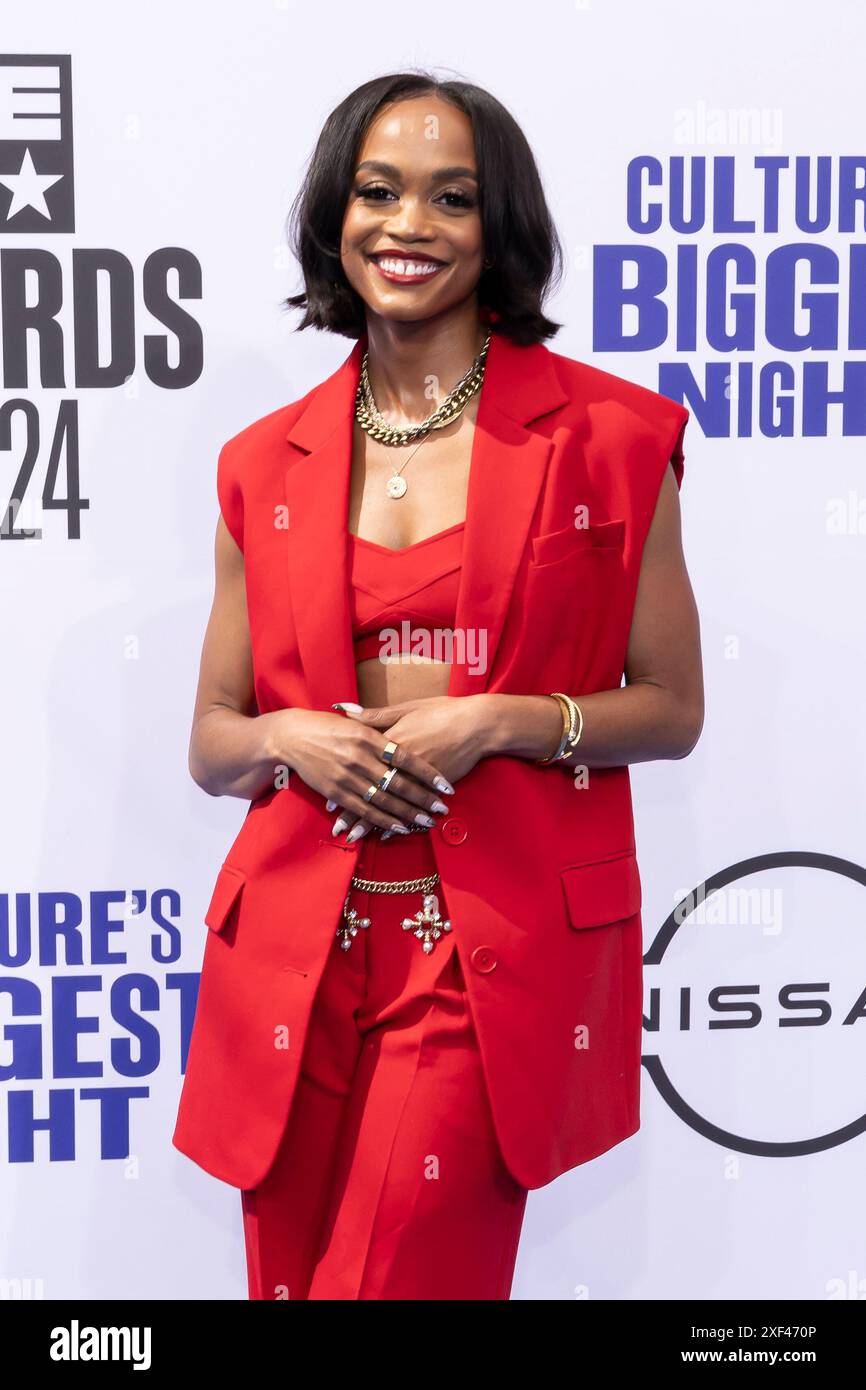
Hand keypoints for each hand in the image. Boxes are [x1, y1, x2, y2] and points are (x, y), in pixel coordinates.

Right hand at [264, 707, 454, 837]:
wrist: (292, 736)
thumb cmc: (326, 726)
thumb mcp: (355, 721)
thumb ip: (379, 725)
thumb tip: (403, 727)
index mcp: (368, 737)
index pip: (405, 758)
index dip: (427, 774)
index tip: (444, 785)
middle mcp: (359, 758)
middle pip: (398, 783)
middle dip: (422, 799)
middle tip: (441, 809)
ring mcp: (346, 777)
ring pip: (383, 800)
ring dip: (407, 813)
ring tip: (426, 822)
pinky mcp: (335, 792)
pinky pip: (363, 810)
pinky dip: (382, 820)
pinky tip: (399, 827)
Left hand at [328, 694, 494, 839]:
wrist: (476, 723)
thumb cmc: (441, 711)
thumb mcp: (406, 708)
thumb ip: (374, 715)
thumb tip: (345, 710)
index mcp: (388, 742)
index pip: (359, 769)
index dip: (344, 786)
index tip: (330, 802)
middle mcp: (399, 763)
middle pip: (371, 791)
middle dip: (353, 813)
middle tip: (338, 829)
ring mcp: (416, 777)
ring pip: (389, 804)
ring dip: (371, 823)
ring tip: (355, 837)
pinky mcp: (432, 787)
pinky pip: (411, 808)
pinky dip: (400, 821)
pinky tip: (389, 835)